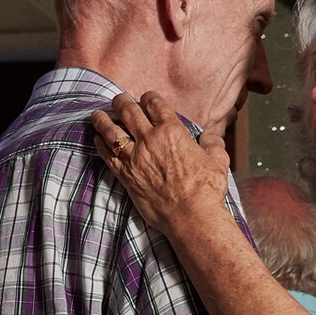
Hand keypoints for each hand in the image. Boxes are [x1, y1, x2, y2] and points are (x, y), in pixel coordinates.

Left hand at [91, 93, 227, 238]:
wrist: (191, 216)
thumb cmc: (206, 190)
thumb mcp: (218, 162)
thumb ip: (213, 144)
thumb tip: (210, 136)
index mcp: (172, 131)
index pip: (154, 103)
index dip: (148, 98)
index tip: (145, 99)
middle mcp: (150, 139)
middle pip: (128, 111)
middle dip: (121, 101)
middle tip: (118, 100)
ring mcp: (135, 158)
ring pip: (111, 130)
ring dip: (102, 119)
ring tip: (97, 115)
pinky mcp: (126, 176)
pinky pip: (107, 155)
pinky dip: (100, 144)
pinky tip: (97, 139)